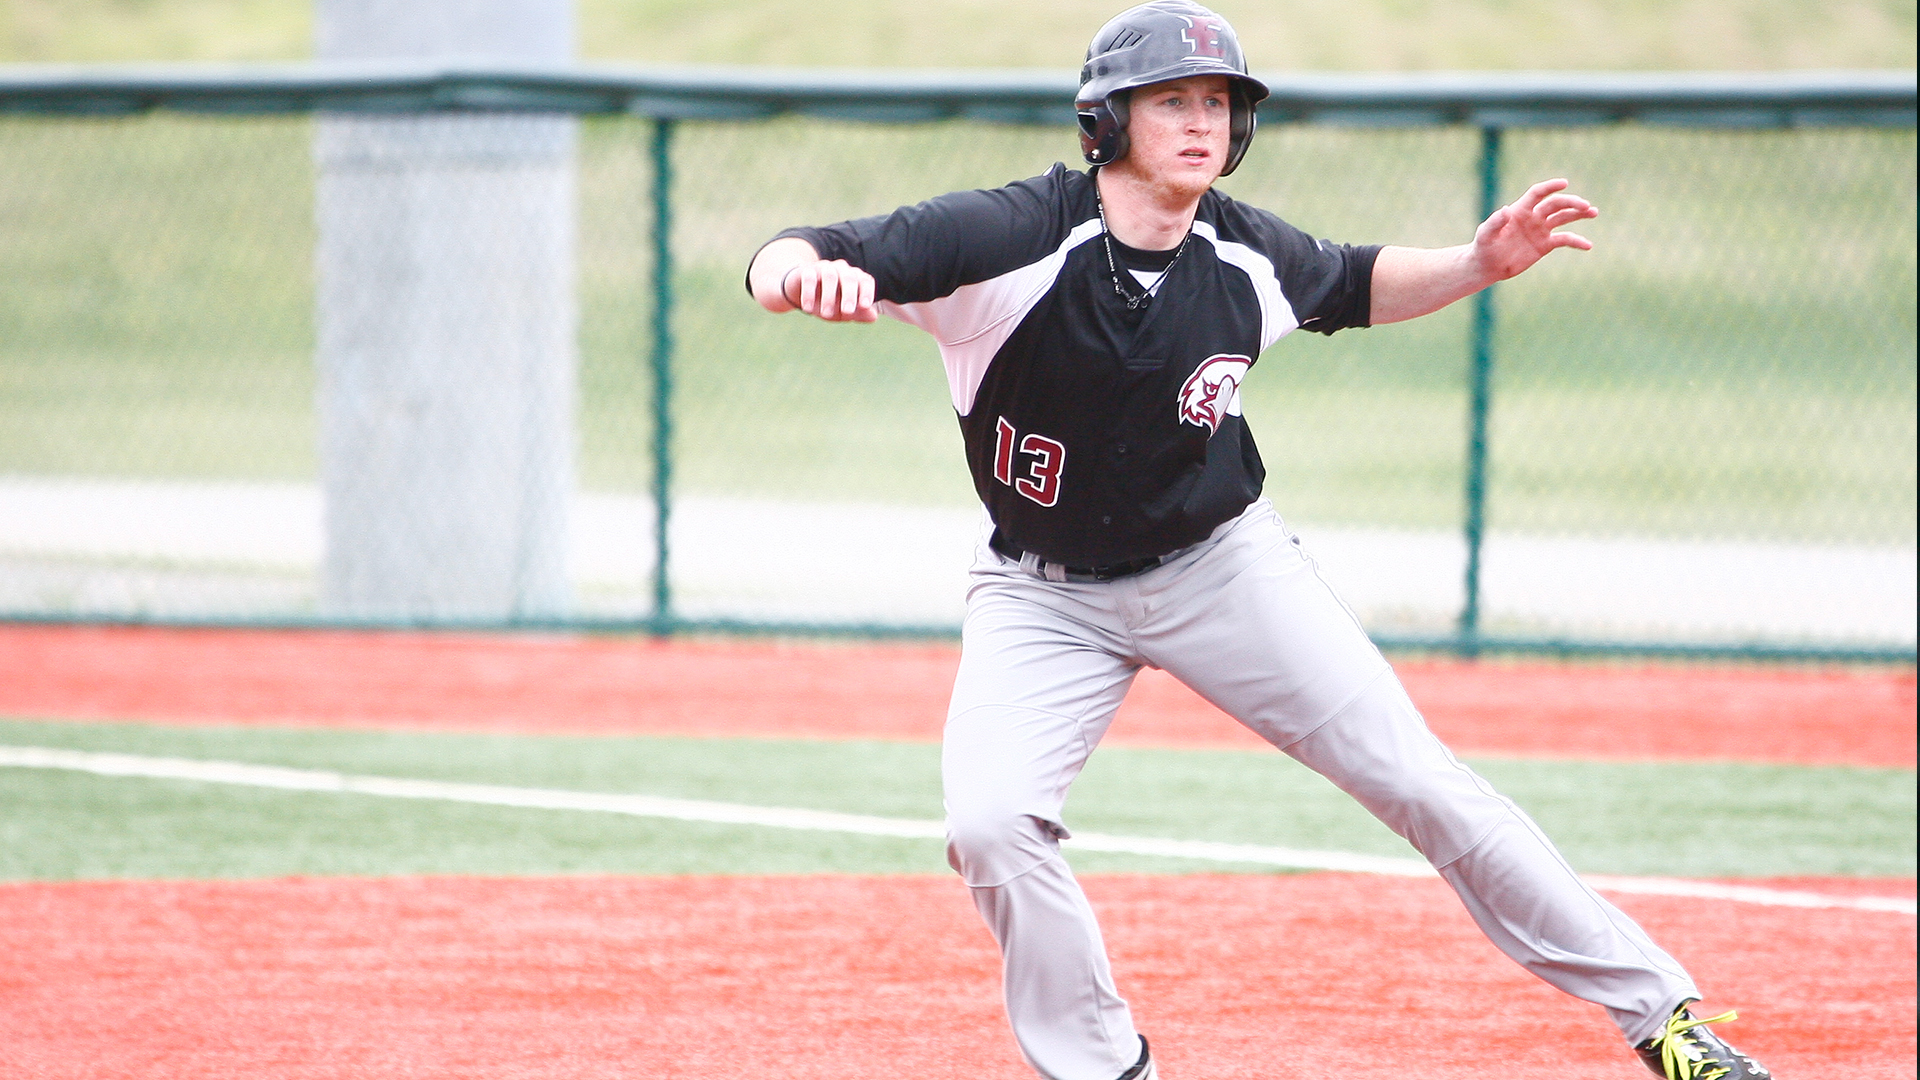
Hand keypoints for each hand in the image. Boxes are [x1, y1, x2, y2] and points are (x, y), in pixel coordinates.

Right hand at [784, 258, 878, 322]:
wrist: (801, 292)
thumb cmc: (829, 302)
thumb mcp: (844, 311)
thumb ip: (859, 313)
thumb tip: (873, 317)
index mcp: (855, 278)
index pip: (865, 280)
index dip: (867, 292)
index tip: (865, 306)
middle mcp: (841, 270)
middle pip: (849, 278)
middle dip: (849, 295)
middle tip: (847, 312)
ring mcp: (824, 268)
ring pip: (830, 276)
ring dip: (829, 297)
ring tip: (826, 315)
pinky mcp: (806, 270)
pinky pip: (809, 277)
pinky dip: (809, 293)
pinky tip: (807, 308)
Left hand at [1470, 178, 1597, 282]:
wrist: (1487, 266)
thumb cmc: (1483, 248)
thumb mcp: (1485, 235)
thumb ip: (1494, 222)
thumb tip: (1506, 209)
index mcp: (1520, 210)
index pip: (1538, 194)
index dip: (1550, 187)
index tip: (1564, 183)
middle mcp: (1533, 217)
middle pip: (1555, 204)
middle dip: (1571, 203)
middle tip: (1586, 206)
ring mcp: (1540, 230)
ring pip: (1564, 218)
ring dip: (1579, 214)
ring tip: (1594, 212)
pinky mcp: (1545, 245)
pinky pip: (1564, 240)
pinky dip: (1577, 241)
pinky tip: (1588, 245)